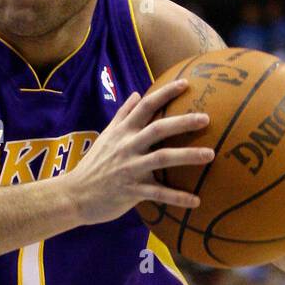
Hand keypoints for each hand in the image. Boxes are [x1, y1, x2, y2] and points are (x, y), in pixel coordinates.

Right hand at [68, 79, 214, 225]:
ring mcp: (130, 169)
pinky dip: (177, 197)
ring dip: (187, 156)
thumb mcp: (106, 136)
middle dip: (183, 122)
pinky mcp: (131, 191)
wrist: (73, 195)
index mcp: (123, 131)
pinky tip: (196, 201)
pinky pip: (158, 193)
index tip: (186, 83)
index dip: (166, 93)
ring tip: (210, 154)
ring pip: (162, 158)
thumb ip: (123, 114)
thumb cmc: (93, 165)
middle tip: (206, 119)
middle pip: (158, 129)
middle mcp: (127, 146)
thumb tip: (137, 94)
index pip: (146, 106)